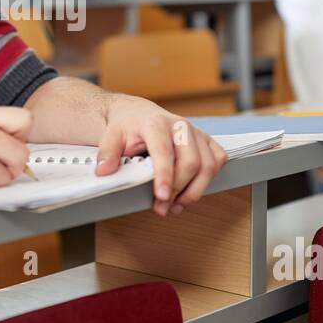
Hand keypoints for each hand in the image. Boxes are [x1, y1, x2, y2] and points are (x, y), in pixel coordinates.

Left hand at [94, 95, 226, 215]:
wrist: (139, 114)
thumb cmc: (128, 126)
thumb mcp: (111, 136)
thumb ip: (107, 152)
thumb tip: (104, 170)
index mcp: (156, 124)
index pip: (165, 152)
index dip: (166, 176)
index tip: (162, 196)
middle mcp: (180, 126)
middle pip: (191, 162)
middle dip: (179, 190)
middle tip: (162, 207)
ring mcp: (196, 132)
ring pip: (208, 165)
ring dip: (194, 190)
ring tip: (175, 205)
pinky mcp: (206, 140)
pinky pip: (218, 160)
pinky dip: (208, 179)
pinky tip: (190, 190)